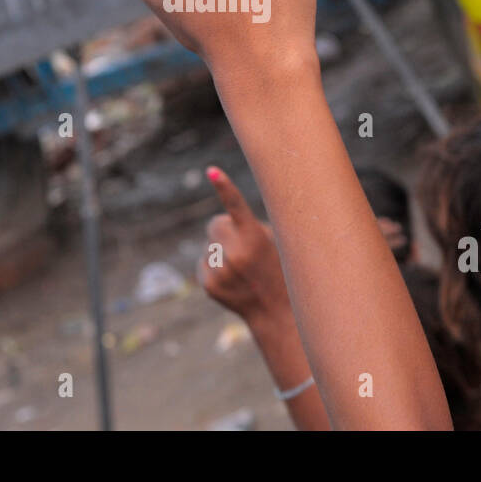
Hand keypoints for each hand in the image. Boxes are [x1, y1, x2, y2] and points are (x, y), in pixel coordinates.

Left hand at [198, 166, 290, 325]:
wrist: (274, 310)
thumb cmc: (277, 268)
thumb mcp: (274, 242)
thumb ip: (250, 226)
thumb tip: (226, 219)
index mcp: (254, 238)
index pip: (236, 206)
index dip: (224, 186)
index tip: (211, 171)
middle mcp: (235, 253)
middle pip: (215, 224)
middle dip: (225, 231)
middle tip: (242, 246)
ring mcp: (220, 271)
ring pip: (209, 245)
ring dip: (221, 252)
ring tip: (242, 270)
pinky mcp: (208, 285)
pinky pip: (203, 263)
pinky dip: (215, 268)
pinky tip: (232, 280)